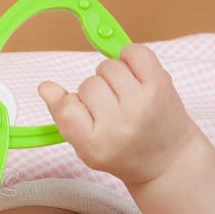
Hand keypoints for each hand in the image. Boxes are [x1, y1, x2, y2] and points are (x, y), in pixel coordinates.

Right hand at [38, 44, 197, 184]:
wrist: (168, 160)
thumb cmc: (123, 152)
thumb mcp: (86, 148)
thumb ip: (64, 118)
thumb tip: (45, 87)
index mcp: (95, 145)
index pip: (66, 107)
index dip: (67, 101)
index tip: (79, 108)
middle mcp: (119, 125)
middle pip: (87, 85)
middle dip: (93, 93)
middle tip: (109, 109)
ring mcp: (142, 103)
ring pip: (108, 67)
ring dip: (111, 76)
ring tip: (123, 94)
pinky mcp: (160, 86)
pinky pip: (134, 52)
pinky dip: (129, 56)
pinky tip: (133, 73)